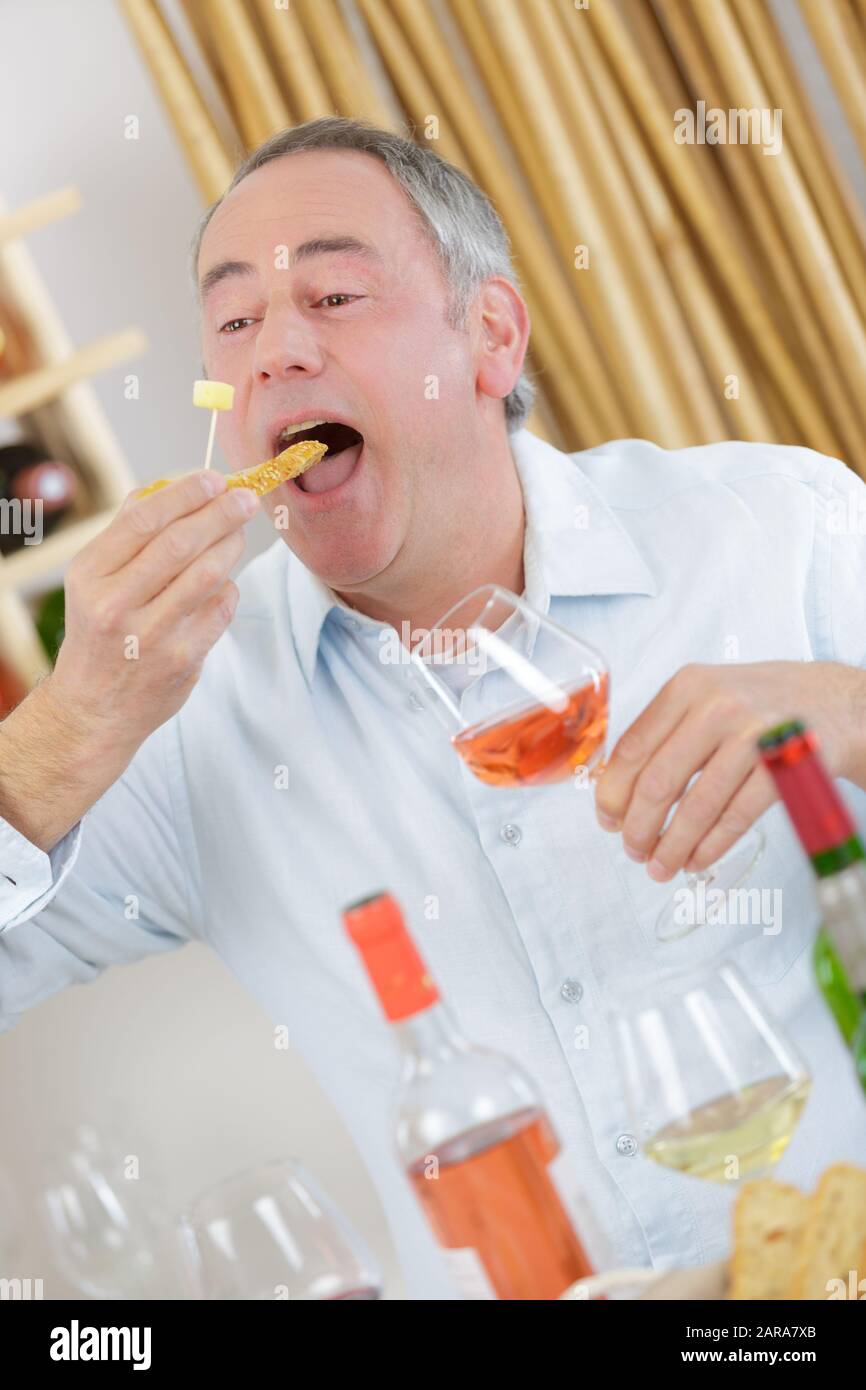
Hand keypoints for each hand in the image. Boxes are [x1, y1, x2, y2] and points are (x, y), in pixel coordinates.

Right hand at [52, 469, 257, 752]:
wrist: (95, 709)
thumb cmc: (100, 632)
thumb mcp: (93, 581)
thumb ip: (126, 534)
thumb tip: (173, 485)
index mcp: (90, 574)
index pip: (143, 519)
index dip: (185, 494)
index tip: (214, 478)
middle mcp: (116, 604)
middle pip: (181, 543)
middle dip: (221, 513)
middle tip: (247, 497)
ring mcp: (152, 634)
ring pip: (207, 573)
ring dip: (231, 545)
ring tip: (238, 532)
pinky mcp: (184, 658)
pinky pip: (221, 608)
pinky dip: (228, 587)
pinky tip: (222, 581)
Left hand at [594, 661, 865, 880]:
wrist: (836, 701)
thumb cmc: (762, 704)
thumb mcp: (708, 696)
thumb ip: (665, 733)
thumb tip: (619, 792)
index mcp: (687, 687)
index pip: (632, 749)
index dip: (613, 794)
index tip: (608, 821)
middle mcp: (716, 705)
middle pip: (657, 782)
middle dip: (639, 827)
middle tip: (634, 851)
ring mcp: (753, 734)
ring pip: (696, 806)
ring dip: (673, 846)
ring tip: (662, 866)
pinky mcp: (784, 765)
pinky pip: (736, 817)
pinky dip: (710, 845)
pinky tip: (698, 859)